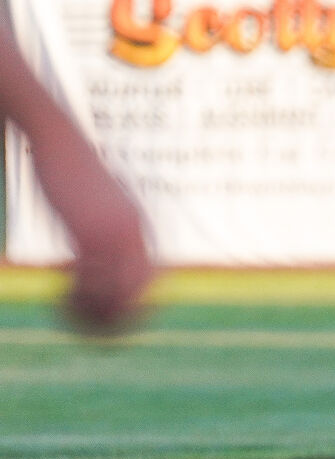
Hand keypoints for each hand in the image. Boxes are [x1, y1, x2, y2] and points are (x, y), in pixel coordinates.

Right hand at [25, 119, 154, 333]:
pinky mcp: (90, 232)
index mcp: (142, 228)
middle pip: (138, 296)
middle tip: (82, 315)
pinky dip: (73, 298)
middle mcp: (137, 233)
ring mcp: (116, 234)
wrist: (59, 142)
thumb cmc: (74, 173)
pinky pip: (89, 282)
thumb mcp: (99, 204)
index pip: (152, 283)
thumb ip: (109, 228)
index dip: (130, 306)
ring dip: (88, 310)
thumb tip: (101, 258)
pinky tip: (57, 296)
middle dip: (111, 316)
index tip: (103, 309)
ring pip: (114, 295)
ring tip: (66, 307)